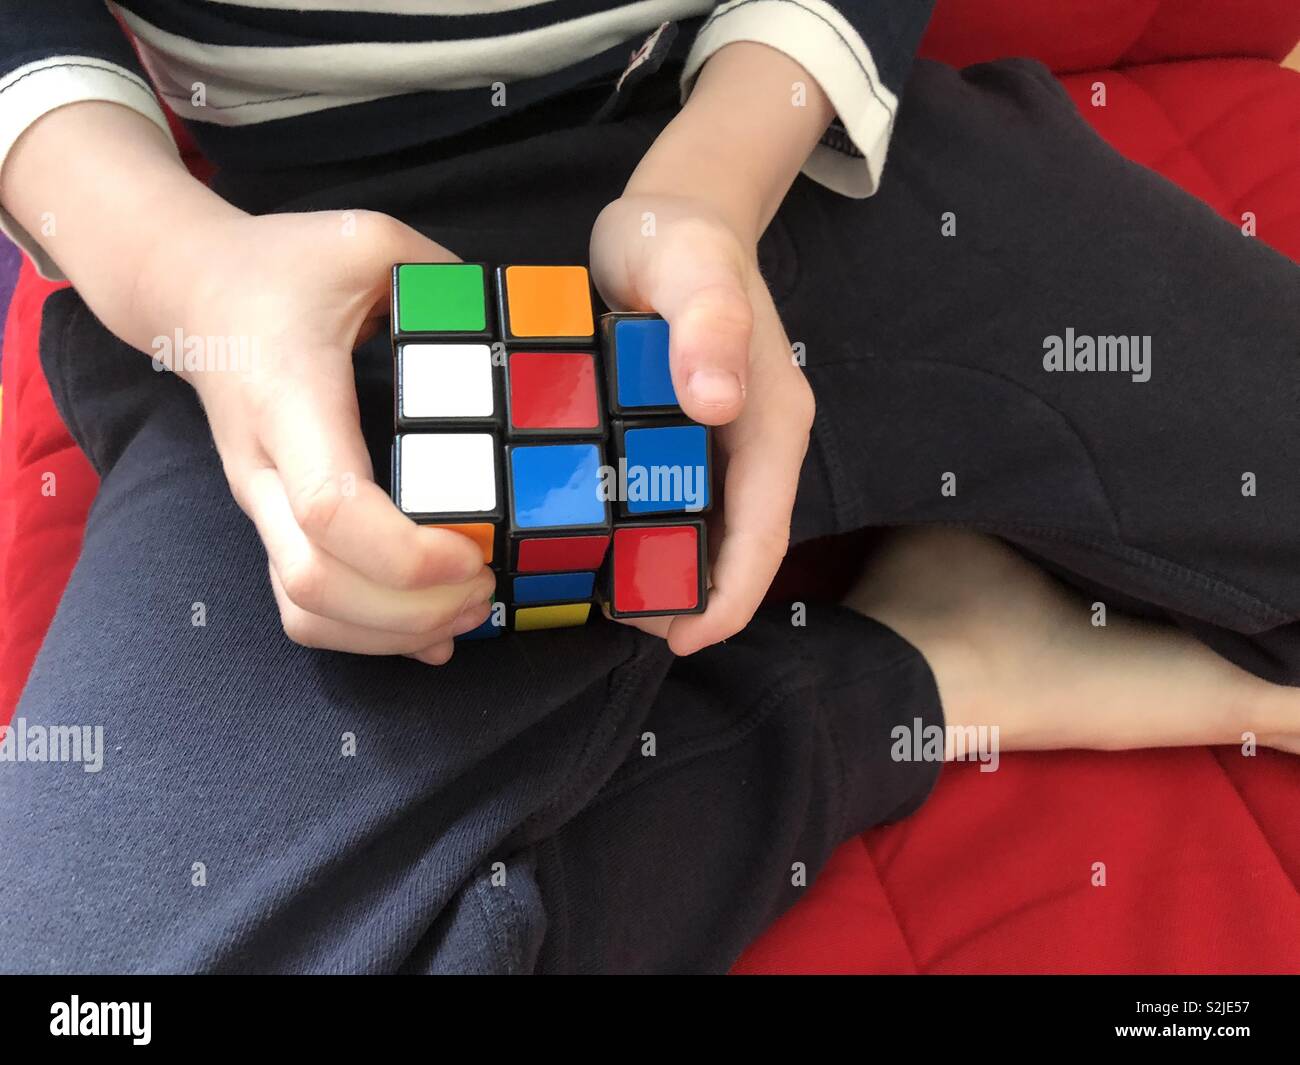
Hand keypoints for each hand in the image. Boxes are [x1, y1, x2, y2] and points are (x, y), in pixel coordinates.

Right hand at [147, 210, 495, 662]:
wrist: (190, 291)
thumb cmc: (279, 266)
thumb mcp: (364, 240)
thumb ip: (443, 274)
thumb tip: (516, 328)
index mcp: (290, 400)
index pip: (330, 508)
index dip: (407, 553)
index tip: (474, 551)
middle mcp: (264, 468)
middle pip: (314, 584)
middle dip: (409, 611)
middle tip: (484, 586)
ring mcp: (261, 504)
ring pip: (303, 611)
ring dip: (390, 634)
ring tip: (465, 612)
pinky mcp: (271, 521)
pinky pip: (304, 606)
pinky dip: (368, 636)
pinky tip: (431, 635)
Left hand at [590, 194, 814, 653]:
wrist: (674, 212)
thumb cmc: (681, 236)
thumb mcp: (690, 266)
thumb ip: (708, 322)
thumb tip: (718, 404)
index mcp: (771, 420)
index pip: (764, 529)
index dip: (731, 594)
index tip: (684, 639)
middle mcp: (754, 441)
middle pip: (737, 545)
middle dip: (692, 596)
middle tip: (621, 619)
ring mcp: (723, 441)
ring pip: (706, 531)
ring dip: (666, 572)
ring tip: (603, 597)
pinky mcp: (689, 435)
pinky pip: (676, 501)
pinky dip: (645, 531)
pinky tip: (597, 544)